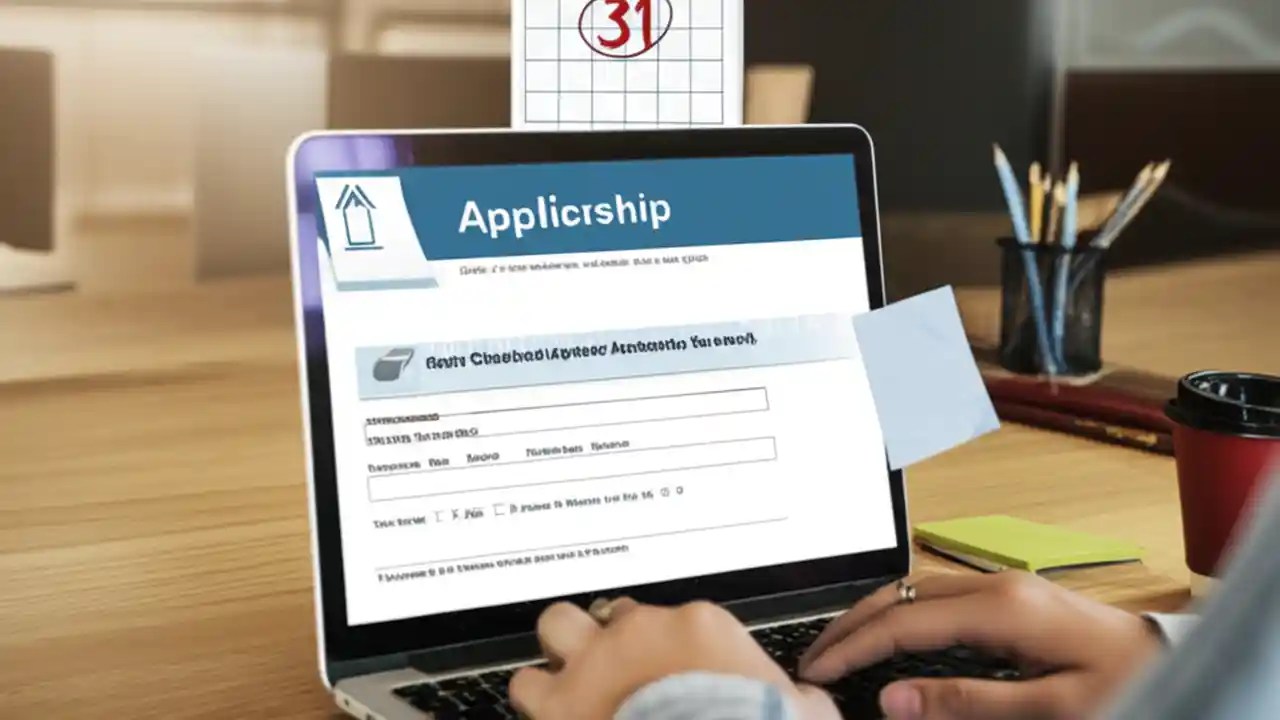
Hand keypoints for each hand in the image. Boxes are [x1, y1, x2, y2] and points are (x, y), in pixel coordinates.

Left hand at [510, 598, 839, 719]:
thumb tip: (805, 703)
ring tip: (567, 683)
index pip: (673, 618)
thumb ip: (795, 698)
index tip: (674, 671)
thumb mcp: (802, 710)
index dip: (669, 647)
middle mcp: (638, 635)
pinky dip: (538, 702)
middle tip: (613, 668)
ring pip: (555, 629)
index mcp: (698, 627)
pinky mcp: (557, 706)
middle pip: (608, 611)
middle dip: (608, 635)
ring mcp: (593, 667)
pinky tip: (550, 714)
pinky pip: (525, 689)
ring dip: (561, 655)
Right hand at [797, 572, 1162, 719]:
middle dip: (850, 624)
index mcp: (1001, 608)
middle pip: (899, 593)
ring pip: (913, 590)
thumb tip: (892, 698)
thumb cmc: (1122, 686)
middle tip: (813, 658)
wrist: (1171, 660)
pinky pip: (935, 596)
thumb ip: (965, 701)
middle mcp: (994, 585)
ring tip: (837, 647)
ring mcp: (1000, 585)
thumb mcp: (1048, 709)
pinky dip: (898, 614)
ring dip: (871, 616)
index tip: (819, 672)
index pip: (904, 622)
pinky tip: (885, 635)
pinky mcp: (1007, 595)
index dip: (855, 648)